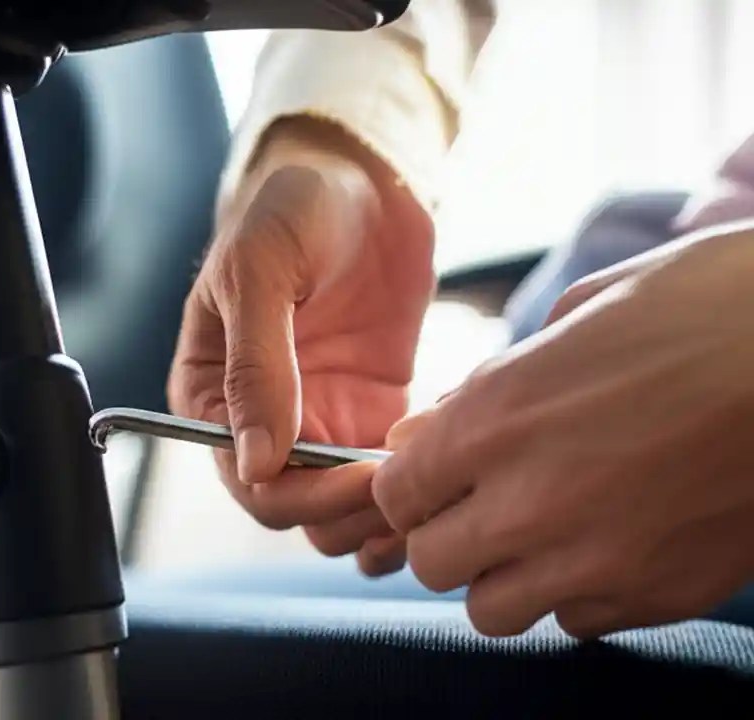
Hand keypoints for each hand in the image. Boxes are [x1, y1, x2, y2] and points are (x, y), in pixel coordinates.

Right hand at [167, 117, 434, 574]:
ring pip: (341, 509)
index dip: (303, 493)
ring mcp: (317, 419)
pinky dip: (414, 481)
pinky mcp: (369, 411)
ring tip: (432, 483)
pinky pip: (383, 476)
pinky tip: (446, 455)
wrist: (360, 177)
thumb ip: (256, 366)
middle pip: (298, 508)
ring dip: (382, 513)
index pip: (250, 483)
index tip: (361, 476)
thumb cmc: (291, 208)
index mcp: (211, 395)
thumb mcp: (260, 272)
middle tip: (409, 486)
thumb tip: (257, 463)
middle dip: (348, 510)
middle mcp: (258, 420)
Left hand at [372, 226, 753, 638]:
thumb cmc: (710, 306)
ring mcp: (596, 559)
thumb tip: (429, 431)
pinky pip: (575, 622)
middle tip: (483, 505)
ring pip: (492, 611)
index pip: (395, 493)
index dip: (412, 484)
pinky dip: (576, 594)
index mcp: (497, 418)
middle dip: (447, 534)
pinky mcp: (659, 594)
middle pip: (430, 562)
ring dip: (503, 575)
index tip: (437, 473)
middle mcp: (530, 500)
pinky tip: (608, 546)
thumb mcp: (581, 314)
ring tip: (542, 534)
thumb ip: (492, 384)